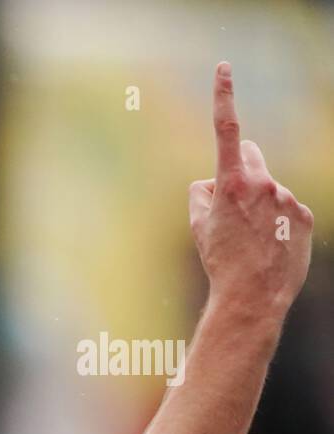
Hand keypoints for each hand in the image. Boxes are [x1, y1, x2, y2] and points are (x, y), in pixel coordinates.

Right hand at [188, 62, 313, 317]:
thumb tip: (207, 184)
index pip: (226, 130)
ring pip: (269, 188)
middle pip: (252, 157)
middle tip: (230, 202)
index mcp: (231, 183)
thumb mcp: (198, 227)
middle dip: (240, 170)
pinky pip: (286, 210)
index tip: (223, 69)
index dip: (223, 97)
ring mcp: (287, 198)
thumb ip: (200, 195)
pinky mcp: (303, 216)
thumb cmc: (220, 261)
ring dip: (259, 204)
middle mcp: (264, 183)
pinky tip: (268, 246)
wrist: (253, 296)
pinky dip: (276, 222)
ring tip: (250, 240)